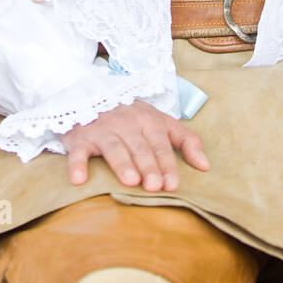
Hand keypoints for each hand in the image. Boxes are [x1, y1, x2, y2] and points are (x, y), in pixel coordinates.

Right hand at [63, 99, 209, 191]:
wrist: (92, 96)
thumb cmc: (132, 118)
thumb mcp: (161, 122)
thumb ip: (186, 141)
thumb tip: (206, 166)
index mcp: (148, 120)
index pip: (160, 144)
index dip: (167, 164)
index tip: (172, 184)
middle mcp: (126, 124)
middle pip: (139, 147)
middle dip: (147, 165)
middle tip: (153, 186)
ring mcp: (102, 130)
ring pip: (113, 148)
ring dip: (121, 163)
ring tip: (129, 180)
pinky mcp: (81, 139)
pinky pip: (79, 152)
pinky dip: (77, 164)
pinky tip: (79, 180)